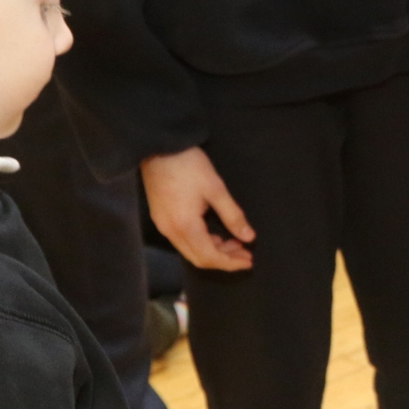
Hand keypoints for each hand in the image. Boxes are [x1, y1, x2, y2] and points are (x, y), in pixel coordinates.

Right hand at [142, 147, 253, 271]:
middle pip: (199, 258)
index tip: (249, 261)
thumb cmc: (188, 164)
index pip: (209, 257)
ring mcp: (163, 225)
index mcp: (185, 226)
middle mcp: (170, 231)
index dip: (230, 263)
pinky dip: (201, 242)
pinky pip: (183, 240)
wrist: (158, 146)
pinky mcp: (161, 217)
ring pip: (190, 250)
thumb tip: (249, 237)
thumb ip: (233, 215)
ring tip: (235, 242)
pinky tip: (216, 234)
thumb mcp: (216, 189)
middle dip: (224, 259)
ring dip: (213, 250)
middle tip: (245, 253)